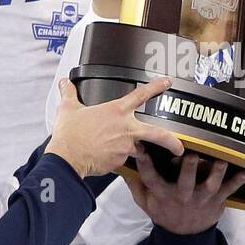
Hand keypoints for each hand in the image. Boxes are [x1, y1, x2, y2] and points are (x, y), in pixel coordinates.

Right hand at [47, 75, 185, 177]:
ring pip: (138, 149)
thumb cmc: (69, 134)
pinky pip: (123, 160)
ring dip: (134, 150)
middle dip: (172, 141)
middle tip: (179, 147)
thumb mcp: (68, 109)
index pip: (141, 95)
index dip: (156, 87)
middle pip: (158, 134)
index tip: (167, 82)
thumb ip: (69, 94)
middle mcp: (126, 129)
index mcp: (116, 111)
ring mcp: (125, 147)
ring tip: (118, 148)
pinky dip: (117, 158)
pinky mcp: (119, 162)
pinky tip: (105, 157)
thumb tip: (64, 84)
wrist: (67, 158)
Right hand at [126, 152, 244, 233]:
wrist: (185, 236)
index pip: (151, 178)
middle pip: (185, 182)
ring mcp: (201, 198)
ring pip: (210, 185)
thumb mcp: (146, 202)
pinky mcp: (216, 201)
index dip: (145, 163)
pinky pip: (228, 191)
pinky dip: (237, 182)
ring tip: (221, 159)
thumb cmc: (164, 211)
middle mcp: (182, 195)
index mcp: (163, 193)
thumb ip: (135, 184)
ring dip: (216, 173)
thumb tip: (122, 164)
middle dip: (188, 168)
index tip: (141, 147)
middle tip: (190, 154)